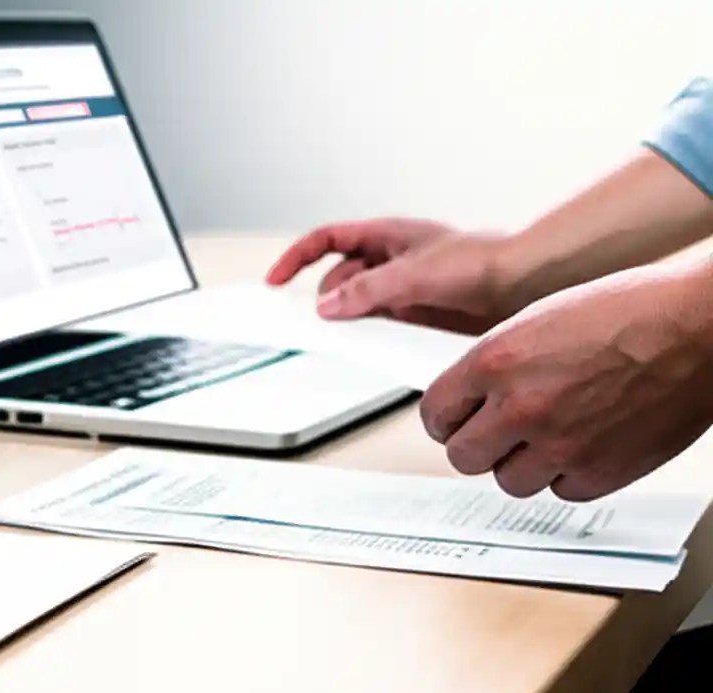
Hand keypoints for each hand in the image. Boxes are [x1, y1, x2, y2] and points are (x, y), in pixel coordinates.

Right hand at [265, 218, 518, 334]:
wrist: (527, 283)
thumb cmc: (483, 261)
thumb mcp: (413, 275)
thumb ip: (366, 292)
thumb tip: (327, 306)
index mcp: (386, 235)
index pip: (326, 240)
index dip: (296, 258)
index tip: (275, 282)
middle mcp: (392, 258)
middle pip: (338, 277)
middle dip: (324, 297)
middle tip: (313, 322)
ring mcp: (404, 286)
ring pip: (358, 303)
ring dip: (348, 318)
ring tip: (343, 335)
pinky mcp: (418, 312)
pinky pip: (381, 322)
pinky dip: (369, 333)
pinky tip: (370, 345)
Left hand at [421, 259, 712, 500]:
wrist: (698, 327)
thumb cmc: (628, 312)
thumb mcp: (536, 322)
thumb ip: (495, 366)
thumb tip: (470, 401)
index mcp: (494, 362)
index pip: (436, 413)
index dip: (447, 417)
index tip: (456, 420)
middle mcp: (521, 407)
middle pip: (463, 457)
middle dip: (478, 444)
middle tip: (497, 433)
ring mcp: (560, 445)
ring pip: (509, 481)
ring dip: (522, 463)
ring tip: (549, 434)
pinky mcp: (600, 472)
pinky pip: (561, 491)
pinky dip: (568, 474)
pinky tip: (585, 443)